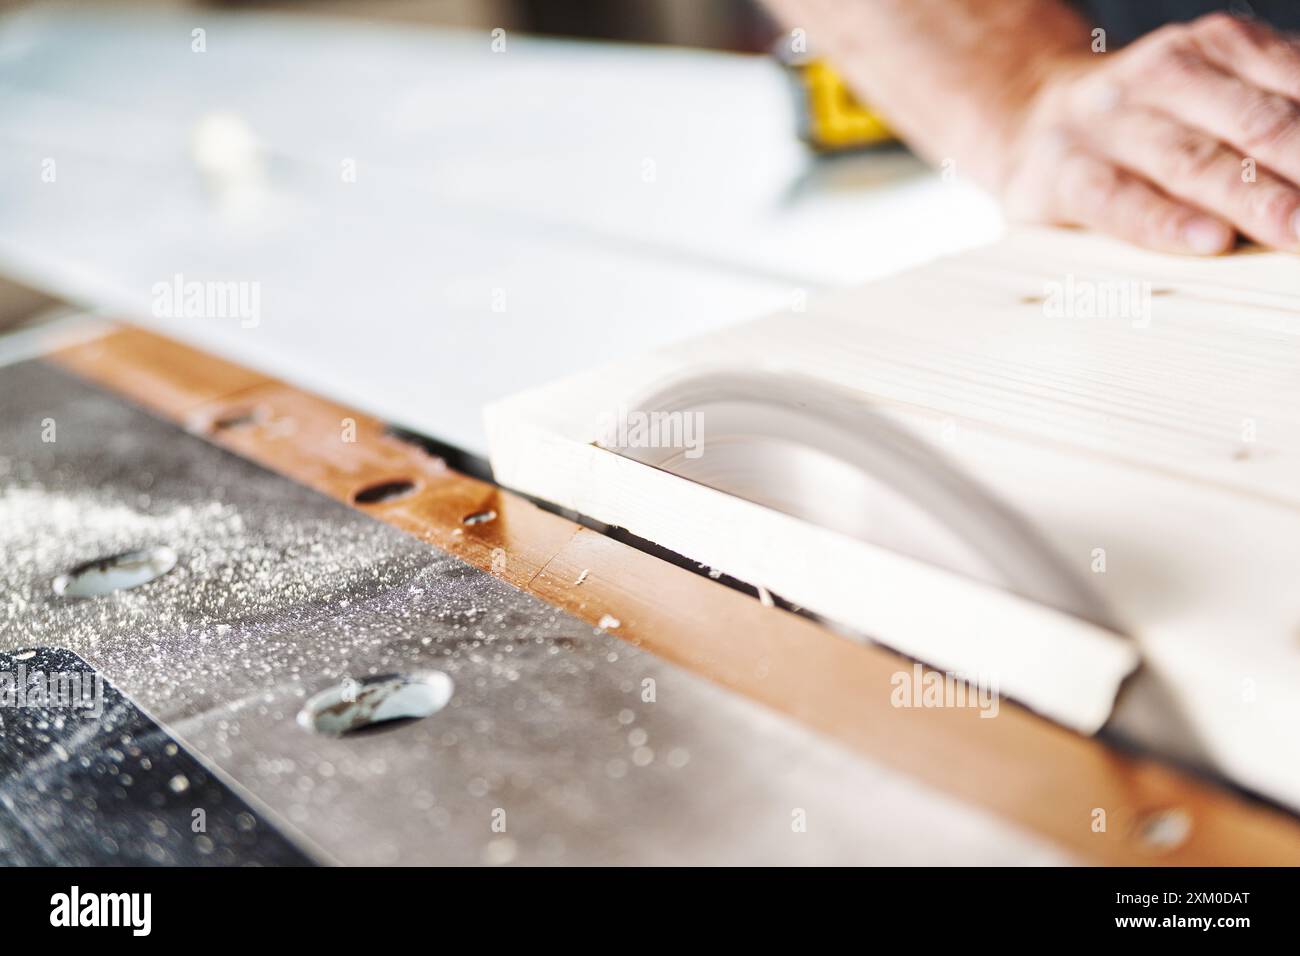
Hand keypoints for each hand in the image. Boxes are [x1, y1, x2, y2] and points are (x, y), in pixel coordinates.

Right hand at [999, 12, 1299, 253]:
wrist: (1027, 117)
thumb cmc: (1142, 117)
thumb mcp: (1213, 90)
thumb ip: (1274, 107)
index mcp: (1215, 47)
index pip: (1294, 85)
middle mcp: (1163, 76)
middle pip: (1255, 125)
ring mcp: (1110, 126)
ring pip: (1193, 162)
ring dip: (1255, 200)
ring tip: (1298, 232)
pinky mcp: (1064, 175)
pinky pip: (1120, 202)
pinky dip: (1166, 222)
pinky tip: (1207, 240)